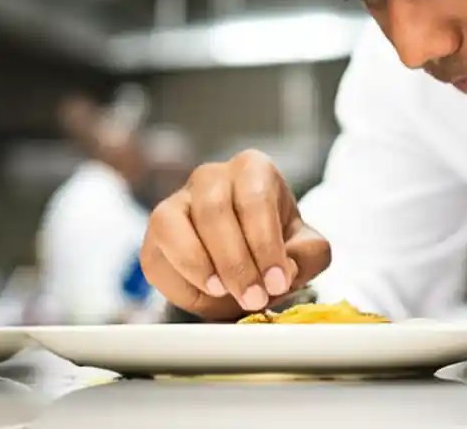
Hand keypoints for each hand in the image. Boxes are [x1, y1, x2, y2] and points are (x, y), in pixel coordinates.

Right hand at [140, 150, 330, 320]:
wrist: (243, 259)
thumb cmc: (273, 244)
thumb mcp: (305, 248)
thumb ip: (309, 255)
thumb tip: (285, 269)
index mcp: (253, 169)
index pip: (256, 199)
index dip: (265, 244)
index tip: (277, 282)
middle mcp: (211, 176)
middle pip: (214, 211)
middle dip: (236, 263)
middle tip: (254, 298)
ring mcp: (176, 199)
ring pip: (176, 225)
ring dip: (202, 267)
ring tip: (224, 293)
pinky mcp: (157, 231)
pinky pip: (157, 252)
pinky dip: (180, 278)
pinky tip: (204, 291)